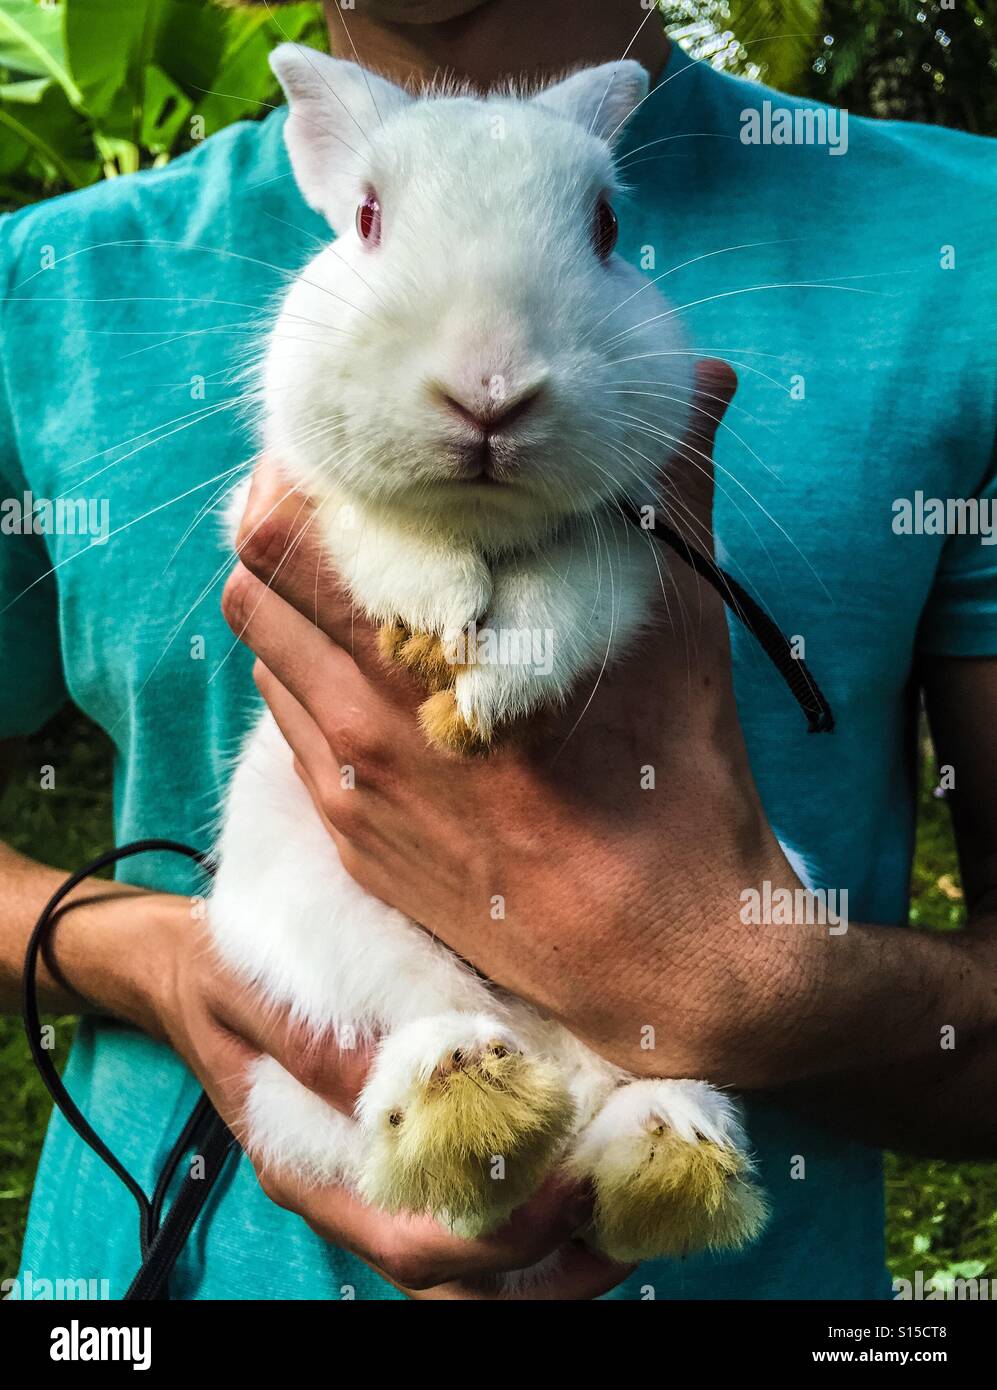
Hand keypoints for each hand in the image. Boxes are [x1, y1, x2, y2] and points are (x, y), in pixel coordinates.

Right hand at [153, 907, 628, 1298]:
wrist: (185, 970)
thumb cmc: (219, 976)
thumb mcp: (248, 991)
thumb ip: (311, 1038)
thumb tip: (391, 1083)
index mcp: (308, 1168)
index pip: (409, 1240)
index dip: (497, 1232)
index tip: (571, 1187)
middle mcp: (345, 1194)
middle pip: (452, 1281)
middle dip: (547, 1268)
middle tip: (627, 1217)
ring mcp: (370, 1182)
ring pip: (466, 1267)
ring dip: (550, 1256)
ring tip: (625, 1211)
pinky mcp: (396, 1153)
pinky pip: (466, 1211)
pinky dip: (530, 1212)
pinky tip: (580, 1167)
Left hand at [223, 359, 799, 1088]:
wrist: (667, 960)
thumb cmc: (678, 789)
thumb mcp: (680, 628)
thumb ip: (673, 494)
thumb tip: (707, 382)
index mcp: (416, 658)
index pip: (281, 538)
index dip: (297, 480)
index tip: (346, 456)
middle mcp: (356, 726)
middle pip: (251, 591)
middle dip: (283, 539)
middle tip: (350, 516)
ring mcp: (347, 792)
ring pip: (264, 666)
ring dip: (293, 616)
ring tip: (363, 595)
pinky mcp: (356, 844)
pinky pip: (293, 739)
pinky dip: (314, 690)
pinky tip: (382, 682)